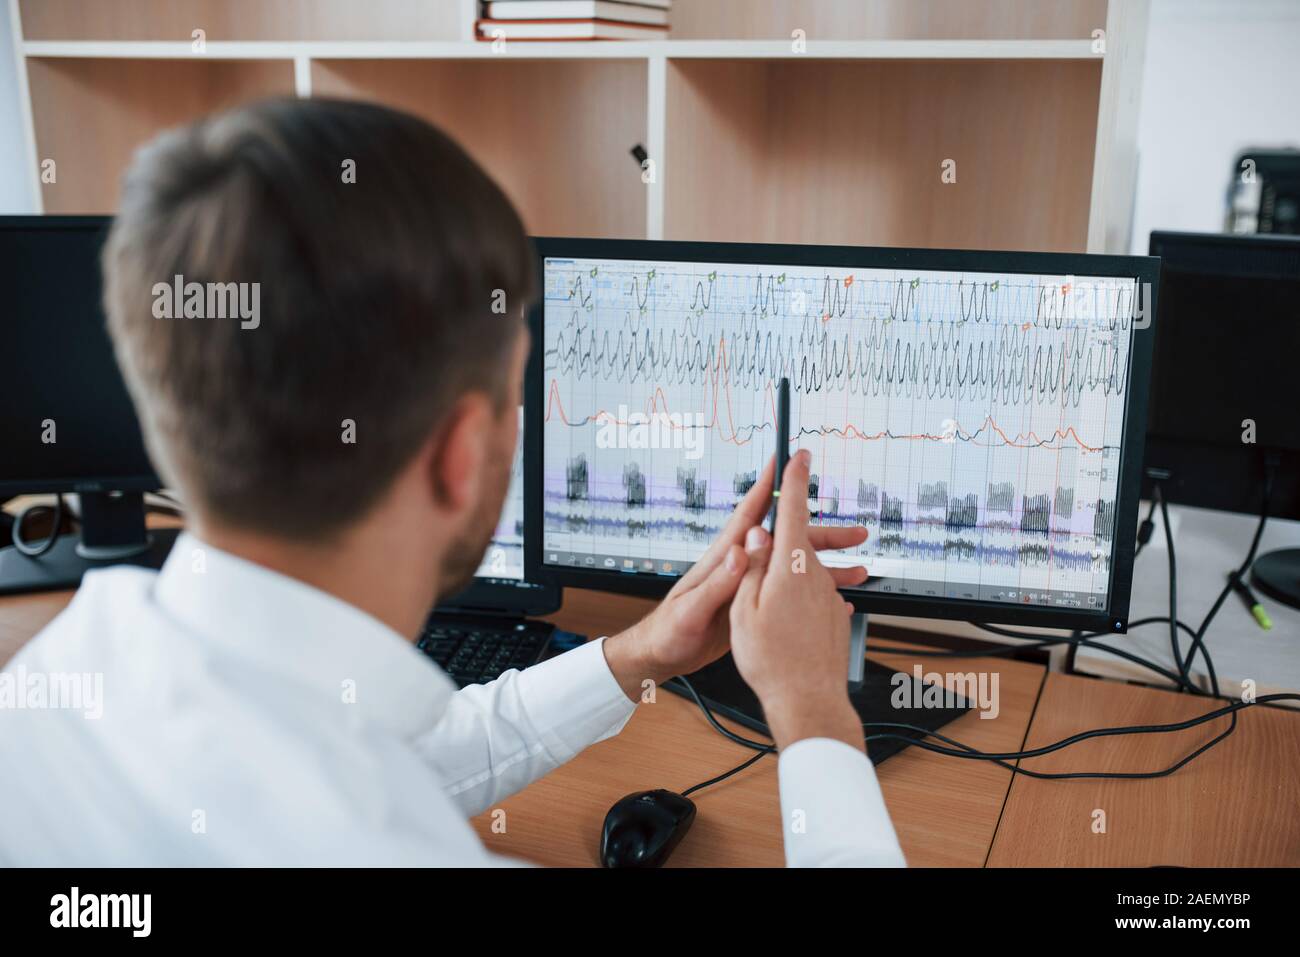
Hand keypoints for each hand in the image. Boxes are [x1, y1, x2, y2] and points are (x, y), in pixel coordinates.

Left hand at [603, 455, 868, 702]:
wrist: (663, 655)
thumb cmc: (670, 631)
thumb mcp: (692, 609)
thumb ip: (717, 582)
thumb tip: (740, 551)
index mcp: (724, 559)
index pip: (750, 514)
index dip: (768, 486)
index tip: (787, 461)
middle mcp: (740, 566)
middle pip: (787, 541)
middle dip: (821, 534)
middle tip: (855, 533)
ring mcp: (749, 584)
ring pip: (793, 567)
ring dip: (825, 566)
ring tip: (858, 570)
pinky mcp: (752, 603)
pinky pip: (790, 591)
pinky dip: (814, 593)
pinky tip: (835, 599)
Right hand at [728, 449, 864, 750]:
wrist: (807, 702)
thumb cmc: (769, 661)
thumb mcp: (743, 611)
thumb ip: (751, 570)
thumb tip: (758, 536)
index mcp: (788, 569)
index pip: (794, 511)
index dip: (796, 479)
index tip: (800, 454)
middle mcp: (813, 577)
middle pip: (802, 542)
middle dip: (795, 529)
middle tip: (788, 520)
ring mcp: (828, 598)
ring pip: (808, 572)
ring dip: (793, 576)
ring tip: (772, 607)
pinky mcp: (834, 617)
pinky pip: (816, 598)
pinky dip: (801, 603)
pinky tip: (788, 624)